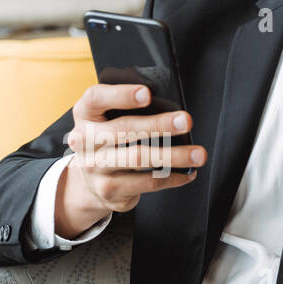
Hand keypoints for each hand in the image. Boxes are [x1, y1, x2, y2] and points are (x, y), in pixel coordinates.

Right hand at [55, 83, 206, 237]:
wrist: (89, 181)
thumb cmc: (107, 140)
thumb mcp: (106, 120)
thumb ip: (125, 111)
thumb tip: (170, 110)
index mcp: (85, 114)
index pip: (96, 98)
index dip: (121, 95)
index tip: (147, 94)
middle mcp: (84, 140)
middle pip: (123, 129)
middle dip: (159, 124)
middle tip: (186, 121)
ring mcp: (95, 167)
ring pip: (138, 158)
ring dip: (173, 156)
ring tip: (198, 154)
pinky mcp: (109, 190)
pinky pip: (146, 183)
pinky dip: (171, 178)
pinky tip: (187, 173)